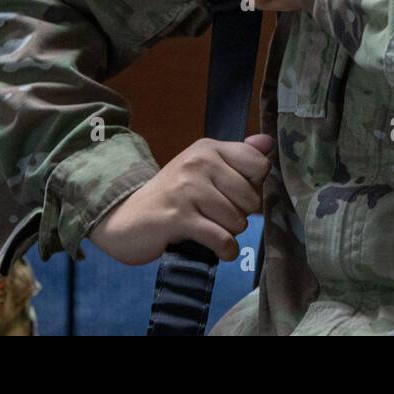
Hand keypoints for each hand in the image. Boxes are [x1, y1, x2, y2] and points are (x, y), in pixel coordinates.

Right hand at [90, 134, 273, 264]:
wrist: (125, 217)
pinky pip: (221, 238)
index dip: (253, 186)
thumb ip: (238, 156)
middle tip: (218, 216)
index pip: (259, 165)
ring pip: (237, 221)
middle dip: (241, 215)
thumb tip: (268, 143)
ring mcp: (187, 189)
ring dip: (229, 233)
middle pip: (251, 198)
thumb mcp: (203, 168)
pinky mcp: (178, 218)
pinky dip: (226, 250)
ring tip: (210, 228)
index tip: (235, 195)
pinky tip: (219, 249)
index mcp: (208, 148)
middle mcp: (199, 163)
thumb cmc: (172, 195)